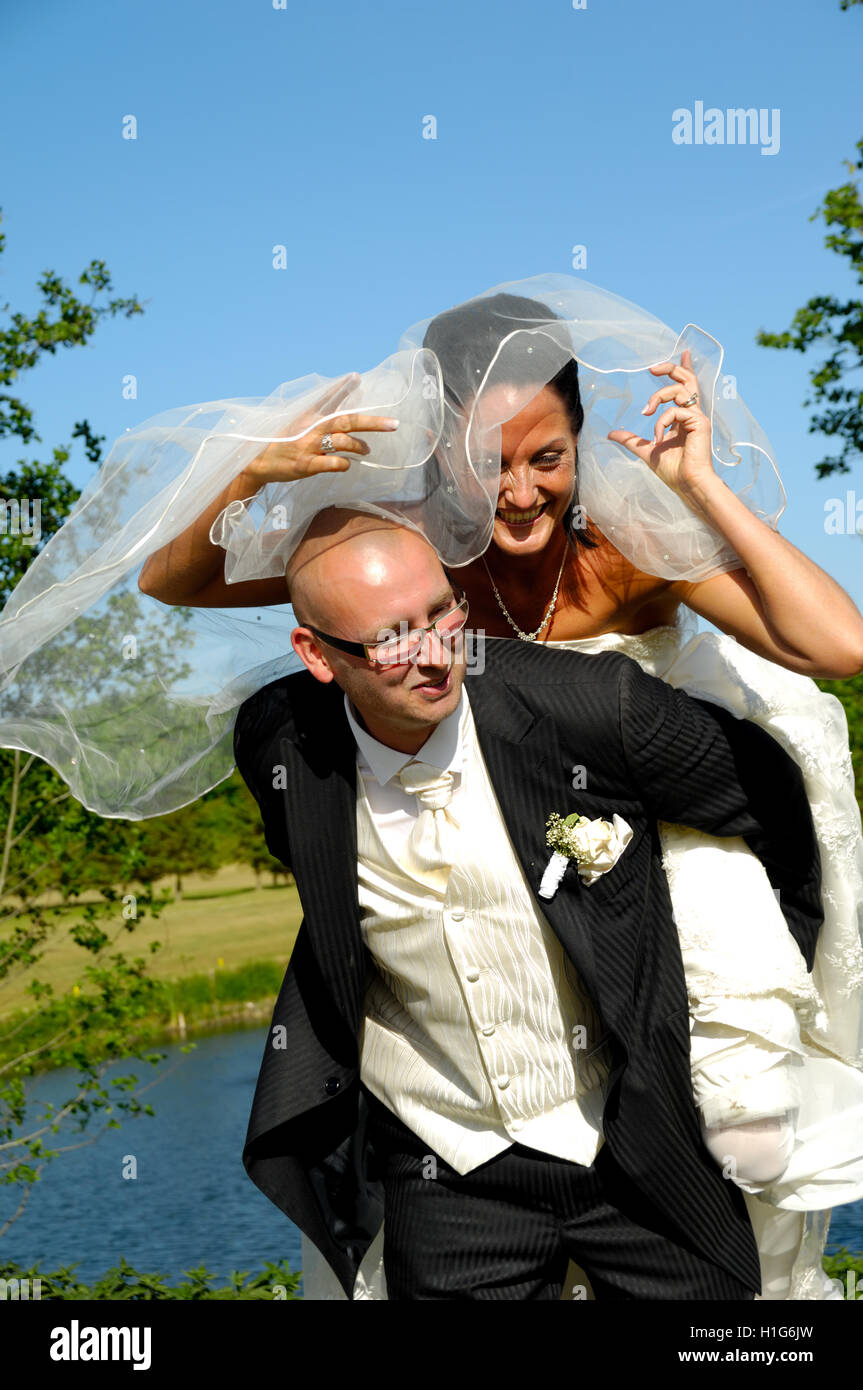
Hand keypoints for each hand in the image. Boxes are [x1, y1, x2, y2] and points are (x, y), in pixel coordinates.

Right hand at [245, 373, 398, 483]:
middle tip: (393, 424)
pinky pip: (331, 463)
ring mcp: (308, 446)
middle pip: (346, 421)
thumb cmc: (284, 442)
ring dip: (359, 446)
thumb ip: (322, 409)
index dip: (342, 387)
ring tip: (367, 450)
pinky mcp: (305, 465)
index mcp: (309, 416)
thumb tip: (347, 395)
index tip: (357, 377)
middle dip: (372, 422)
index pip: (328, 398)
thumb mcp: (300, 421)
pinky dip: (344, 464)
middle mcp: (310, 429)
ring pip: (342, 442)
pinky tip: (347, 464)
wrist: (258, 462)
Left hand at [606, 349, 714, 502]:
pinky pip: (675, 411)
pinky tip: (657, 439)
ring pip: (678, 389)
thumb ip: (631, 440)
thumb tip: (612, 433)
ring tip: (646, 413)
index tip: (684, 352)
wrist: (687, 484)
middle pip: (686, 379)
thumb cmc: (673, 470)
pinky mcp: (700, 422)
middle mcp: (692, 413)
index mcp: (684, 416)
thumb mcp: (646, 450)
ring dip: (657, 397)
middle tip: (651, 368)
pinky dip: (661, 422)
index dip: (684, 368)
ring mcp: (697, 416)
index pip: (686, 386)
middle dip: (670, 368)